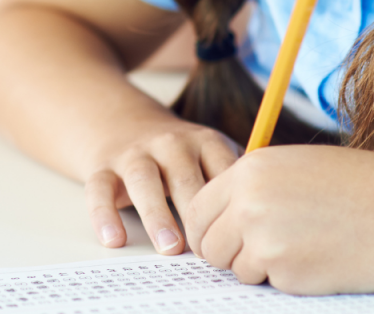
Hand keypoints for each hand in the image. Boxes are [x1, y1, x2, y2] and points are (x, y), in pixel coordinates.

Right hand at [84, 111, 240, 255]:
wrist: (120, 122)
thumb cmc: (179, 153)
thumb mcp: (211, 152)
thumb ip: (236, 178)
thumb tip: (274, 218)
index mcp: (203, 141)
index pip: (221, 171)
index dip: (231, 205)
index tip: (242, 236)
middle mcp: (169, 142)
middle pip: (184, 176)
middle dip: (196, 213)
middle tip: (209, 251)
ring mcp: (134, 153)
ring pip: (142, 180)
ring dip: (157, 214)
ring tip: (169, 247)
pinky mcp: (102, 166)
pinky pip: (98, 189)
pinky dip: (104, 214)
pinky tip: (114, 239)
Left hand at [183, 145, 373, 294]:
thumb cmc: (368, 187)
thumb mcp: (301, 166)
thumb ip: (257, 185)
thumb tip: (223, 212)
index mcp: (251, 170)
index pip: (197, 208)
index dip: (206, 228)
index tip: (220, 238)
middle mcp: (249, 203)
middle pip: (207, 245)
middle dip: (226, 253)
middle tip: (259, 253)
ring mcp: (265, 241)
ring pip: (235, 269)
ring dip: (260, 268)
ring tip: (304, 248)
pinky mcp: (288, 276)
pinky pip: (270, 285)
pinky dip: (290, 280)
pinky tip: (323, 260)